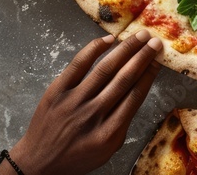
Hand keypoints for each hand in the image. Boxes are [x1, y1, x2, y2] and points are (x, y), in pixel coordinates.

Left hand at [3, 32, 162, 174]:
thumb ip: (122, 123)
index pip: (135, 97)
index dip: (149, 75)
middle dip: (142, 58)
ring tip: (139, 36)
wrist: (38, 162)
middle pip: (124, 79)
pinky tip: (108, 39)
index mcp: (109, 133)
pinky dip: (94, 49)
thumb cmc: (76, 156)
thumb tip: (136, 91)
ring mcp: (74, 101)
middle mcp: (93, 114)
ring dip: (125, 49)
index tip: (158, 61)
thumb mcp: (107, 150)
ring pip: (105, 69)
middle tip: (155, 42)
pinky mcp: (57, 91)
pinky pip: (78, 65)